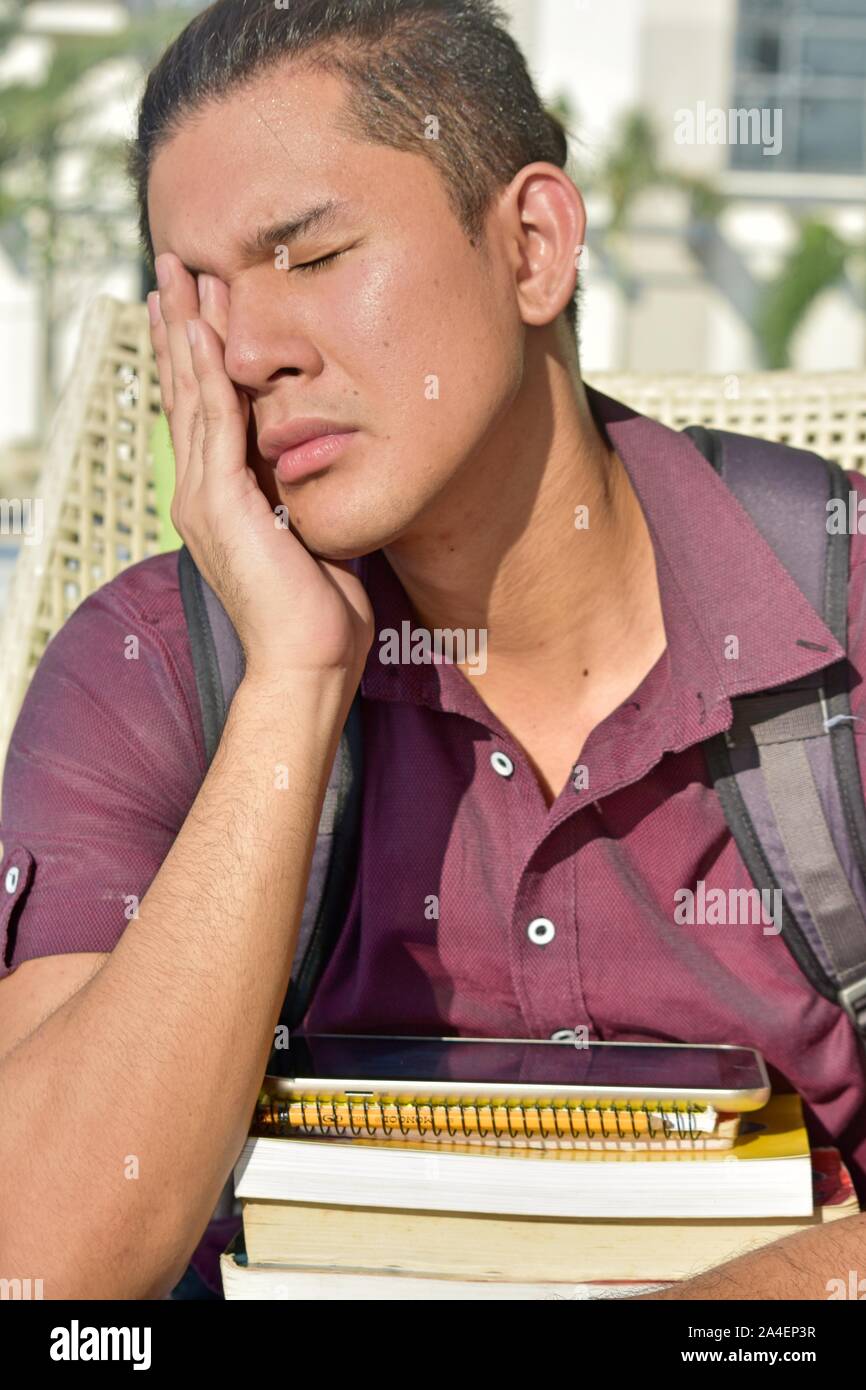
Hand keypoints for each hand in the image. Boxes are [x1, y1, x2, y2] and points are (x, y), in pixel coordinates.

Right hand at [147, 253, 373, 687]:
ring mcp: (203, 498)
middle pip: (185, 390)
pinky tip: (202, 327)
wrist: (310, 663)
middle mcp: (201, 493)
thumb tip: (322, 464)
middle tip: (174, 265)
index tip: (199, 304)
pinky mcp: (221, 503)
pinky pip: (211, 421)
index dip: (197, 355)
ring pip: (191, 393)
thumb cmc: (322, 613)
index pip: (204, 411)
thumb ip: (302, 496)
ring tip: (180, 272)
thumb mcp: (312, 537)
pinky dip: (204, 371)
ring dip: (186, 329)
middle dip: (181, 324)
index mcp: (221, 501)